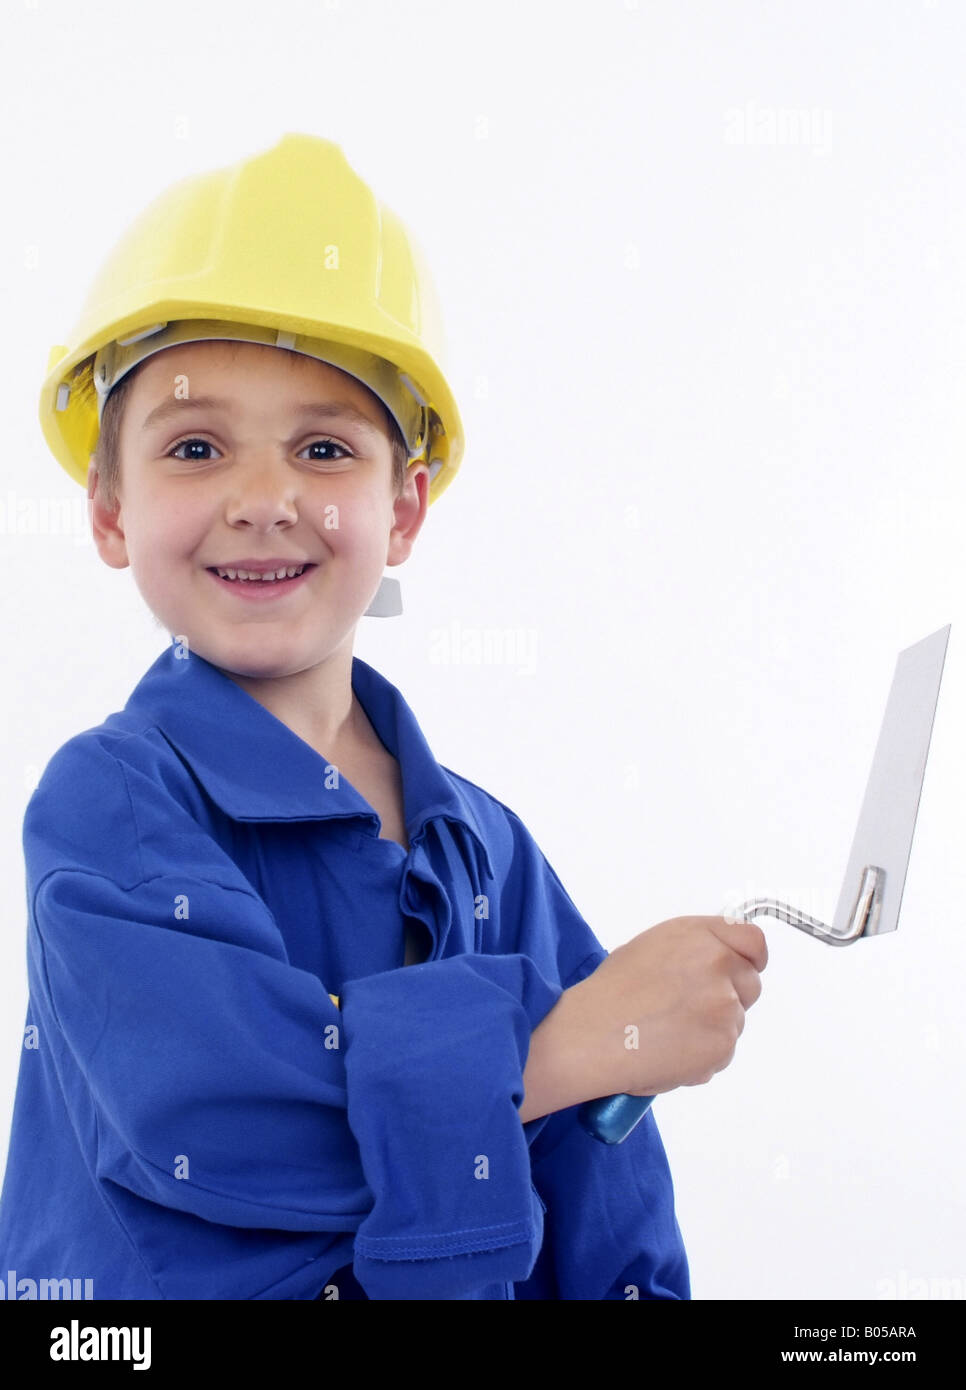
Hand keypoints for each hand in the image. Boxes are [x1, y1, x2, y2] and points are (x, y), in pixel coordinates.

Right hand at [564, 915, 767, 1101]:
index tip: (741, 970)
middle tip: (689, 1011)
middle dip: (728, 998)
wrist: (591, 1035)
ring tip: (669, 1034)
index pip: (752, 941)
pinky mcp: (723, 1043)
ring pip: (736, 1021)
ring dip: (712, 1030)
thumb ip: (695, 949)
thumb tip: (717, 962)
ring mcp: (724, 1004)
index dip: (750, 958)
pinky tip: (669, 1053)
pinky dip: (703, 1057)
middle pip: (750, 984)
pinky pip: (724, 1052)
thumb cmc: (610, 994)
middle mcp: (718, 963)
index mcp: (698, 935)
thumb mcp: (652, 948)